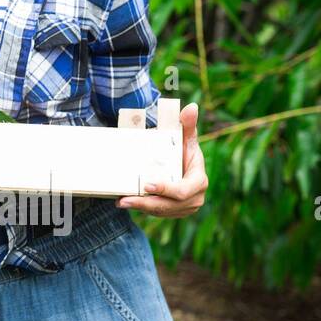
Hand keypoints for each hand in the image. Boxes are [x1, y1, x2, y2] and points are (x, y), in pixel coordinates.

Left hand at [116, 102, 207, 216]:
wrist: (181, 163)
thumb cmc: (183, 148)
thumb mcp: (186, 136)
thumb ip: (188, 124)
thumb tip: (191, 107)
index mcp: (199, 180)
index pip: (183, 190)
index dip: (167, 189)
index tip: (148, 184)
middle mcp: (195, 198)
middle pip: (170, 205)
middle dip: (148, 203)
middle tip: (125, 199)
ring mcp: (185, 207)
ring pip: (162, 211)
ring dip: (142, 208)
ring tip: (122, 201)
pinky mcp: (174, 211)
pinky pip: (158, 213)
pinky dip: (143, 209)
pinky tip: (127, 202)